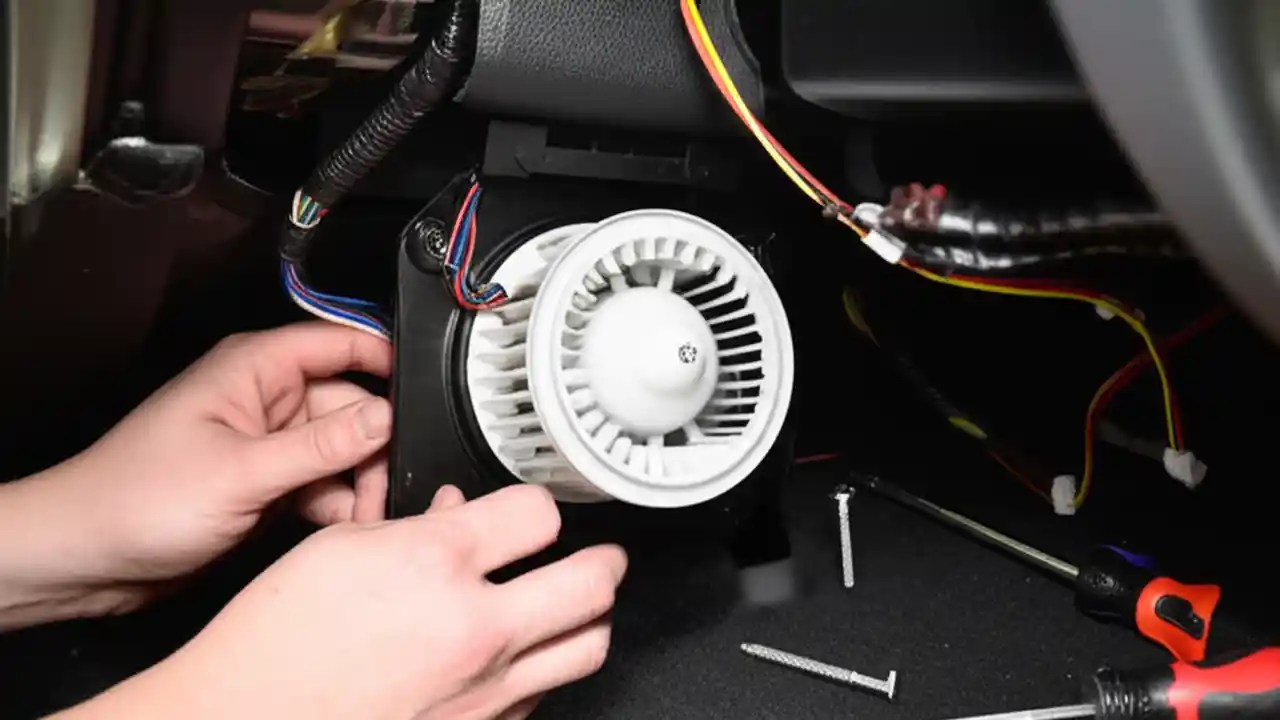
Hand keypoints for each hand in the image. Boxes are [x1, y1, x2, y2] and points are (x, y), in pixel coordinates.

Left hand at [0, 323, 392, 626]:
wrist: (86, 558)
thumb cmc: (135, 500)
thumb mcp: (242, 472)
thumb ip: (321, 446)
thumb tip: (386, 418)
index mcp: (254, 369)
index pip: (340, 343)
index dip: (386, 362)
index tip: (426, 395)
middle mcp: (265, 400)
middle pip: (350, 405)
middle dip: (375, 446)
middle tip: (388, 487)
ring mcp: (267, 444)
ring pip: (341, 451)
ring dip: (359, 482)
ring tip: (366, 515)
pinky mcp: (265, 484)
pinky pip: (321, 484)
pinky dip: (337, 505)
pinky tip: (345, 527)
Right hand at [67, 485, 626, 719]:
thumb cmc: (275, 644)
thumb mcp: (339, 552)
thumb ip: (414, 524)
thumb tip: (458, 511)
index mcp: (436, 565)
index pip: (540, 514)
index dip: (538, 504)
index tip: (531, 511)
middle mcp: (475, 629)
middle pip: (594, 581)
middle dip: (605, 560)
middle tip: (600, 555)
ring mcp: (485, 691)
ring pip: (589, 646)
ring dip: (588, 618)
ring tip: (576, 604)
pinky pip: (545, 695)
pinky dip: (544, 670)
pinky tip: (520, 657)